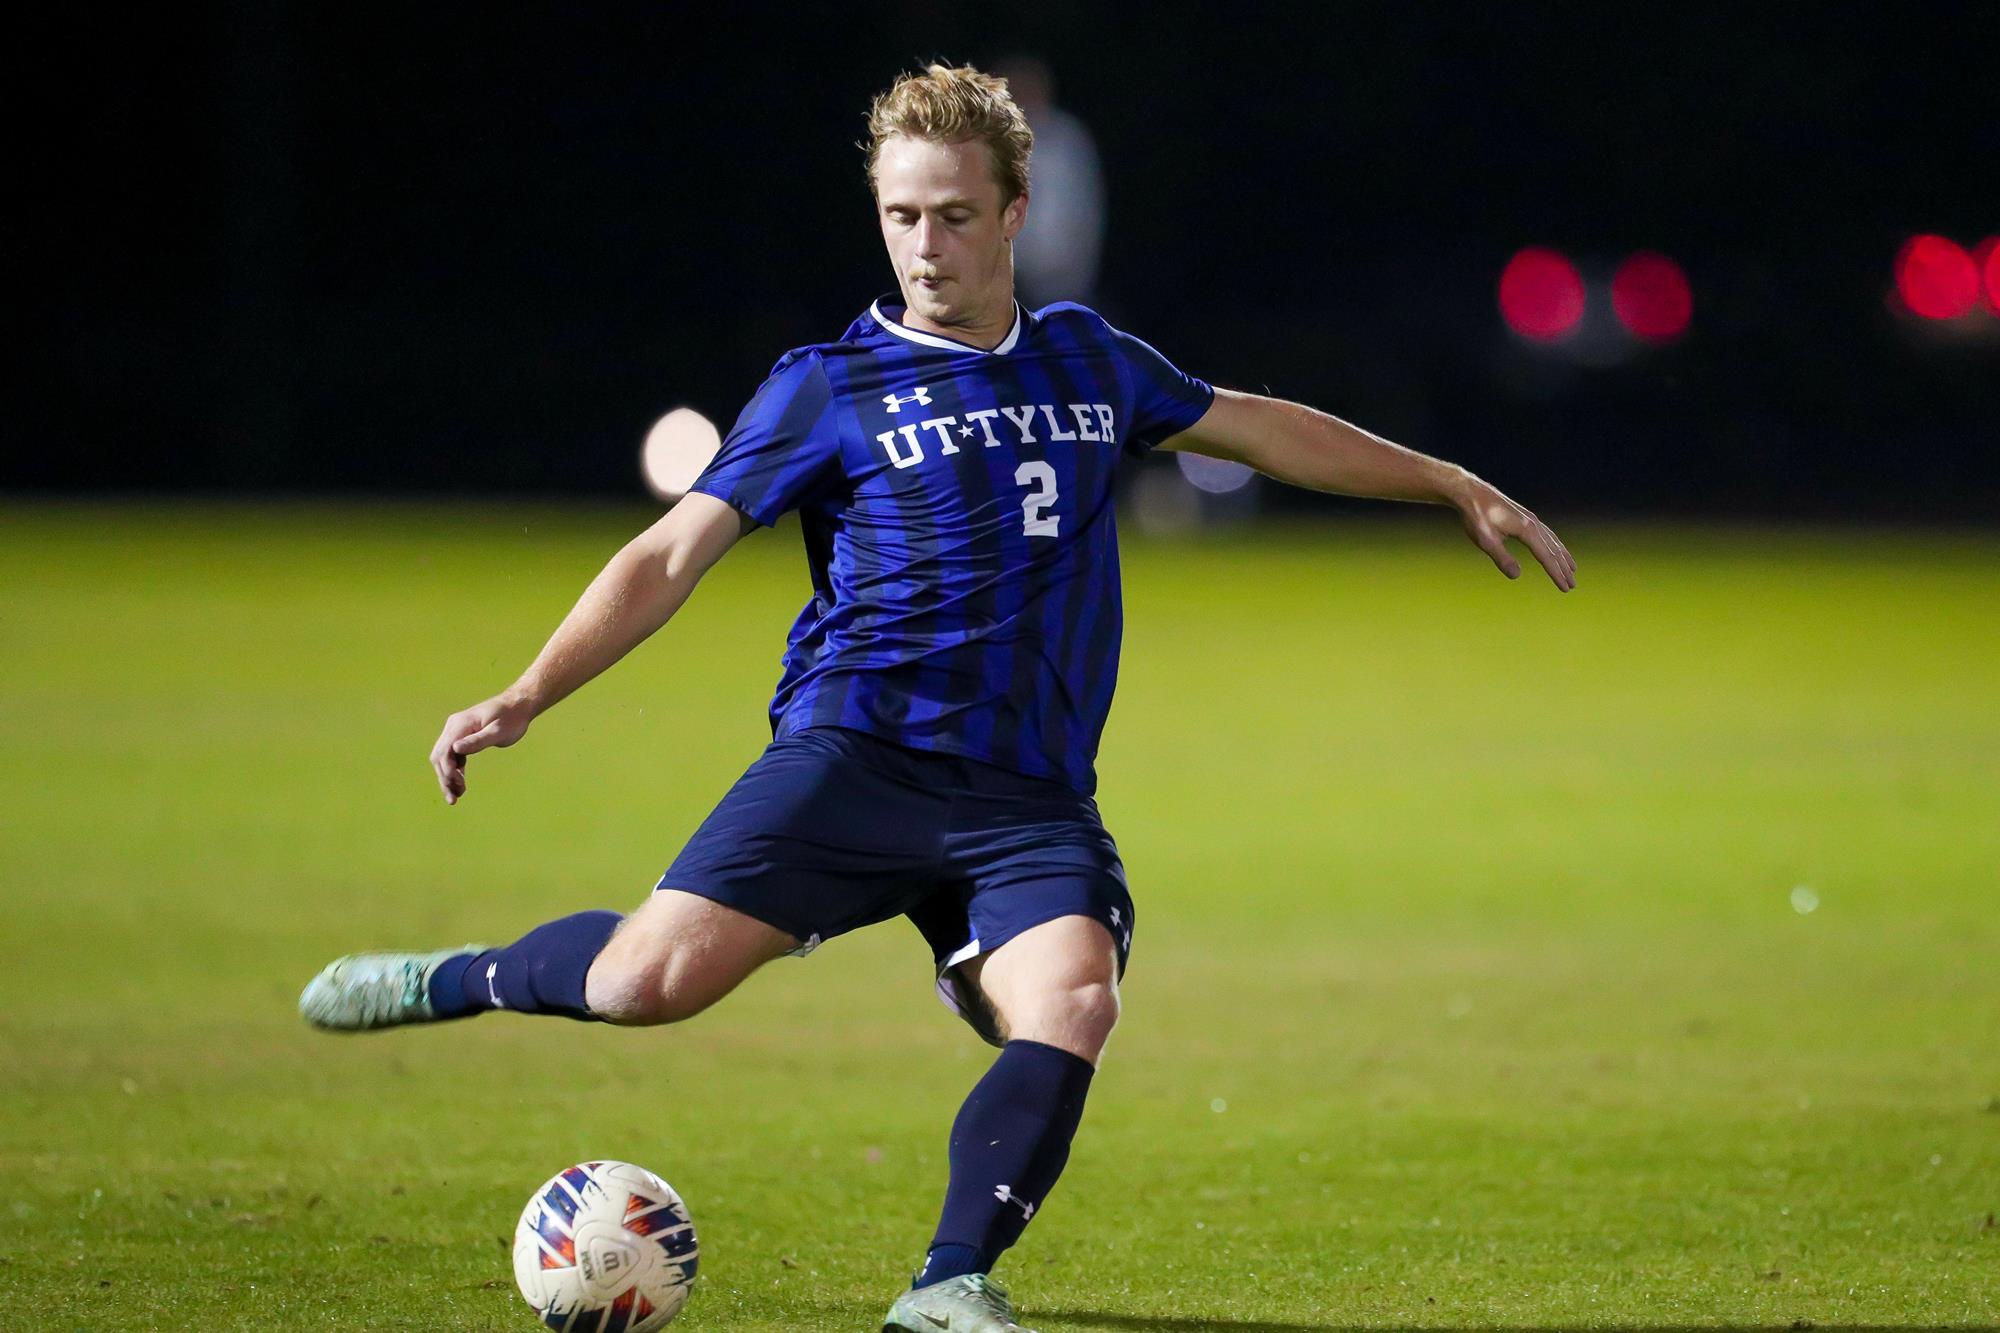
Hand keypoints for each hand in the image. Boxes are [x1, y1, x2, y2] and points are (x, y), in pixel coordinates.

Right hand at [429, 693, 535, 804]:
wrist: (518, 706)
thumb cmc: (512, 718)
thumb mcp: (498, 732)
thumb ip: (478, 741)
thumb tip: (455, 749)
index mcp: (460, 724)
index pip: (445, 751)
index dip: (447, 771)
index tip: (457, 786)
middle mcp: (454, 726)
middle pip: (440, 756)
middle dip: (444, 778)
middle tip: (453, 798)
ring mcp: (456, 731)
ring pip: (444, 758)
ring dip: (448, 777)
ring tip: (456, 796)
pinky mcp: (462, 736)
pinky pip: (453, 756)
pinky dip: (454, 770)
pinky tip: (460, 784)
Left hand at [1448, 471, 1576, 590]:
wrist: (1471, 493)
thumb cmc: (1476, 517)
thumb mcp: (1485, 541)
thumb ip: (1502, 559)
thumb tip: (1517, 576)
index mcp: (1526, 530)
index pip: (1546, 557)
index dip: (1556, 574)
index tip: (1565, 588)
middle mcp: (1533, 523)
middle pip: (1553, 550)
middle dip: (1563, 568)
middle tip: (1572, 585)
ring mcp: (1530, 519)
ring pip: (1552, 541)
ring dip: (1562, 556)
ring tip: (1572, 569)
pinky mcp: (1525, 517)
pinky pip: (1546, 534)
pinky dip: (1554, 544)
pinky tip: (1555, 548)